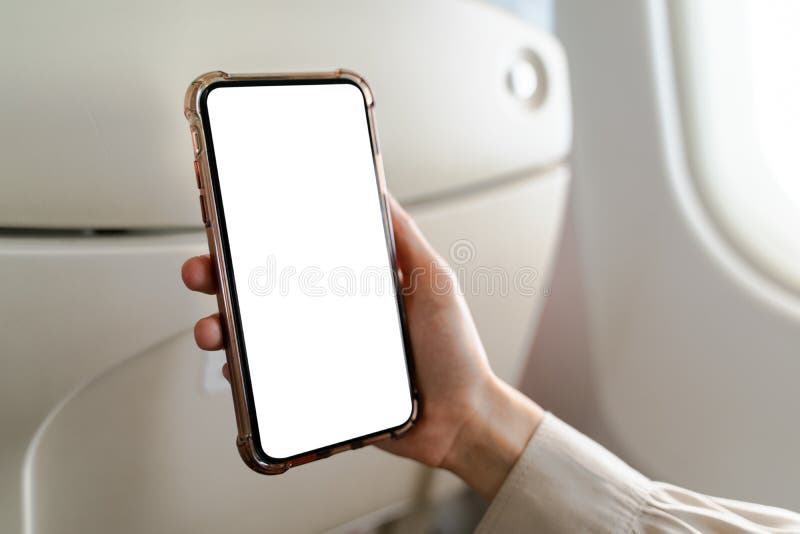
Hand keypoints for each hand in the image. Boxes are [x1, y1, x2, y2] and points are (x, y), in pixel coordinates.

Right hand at [181, 195, 542, 498]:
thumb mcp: (435, 283)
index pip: (296, 249)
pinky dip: (242, 370)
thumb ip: (406, 239)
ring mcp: (317, 350)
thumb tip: (378, 191)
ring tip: (214, 327)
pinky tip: (234, 364)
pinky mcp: (313, 387)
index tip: (228, 214)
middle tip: (203, 269)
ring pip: (255, 332)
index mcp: (352, 283)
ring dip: (221, 324)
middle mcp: (328, 313)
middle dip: (221, 275)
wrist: (459, 419)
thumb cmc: (453, 353)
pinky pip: (266, 378)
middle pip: (262, 288)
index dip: (259, 232)